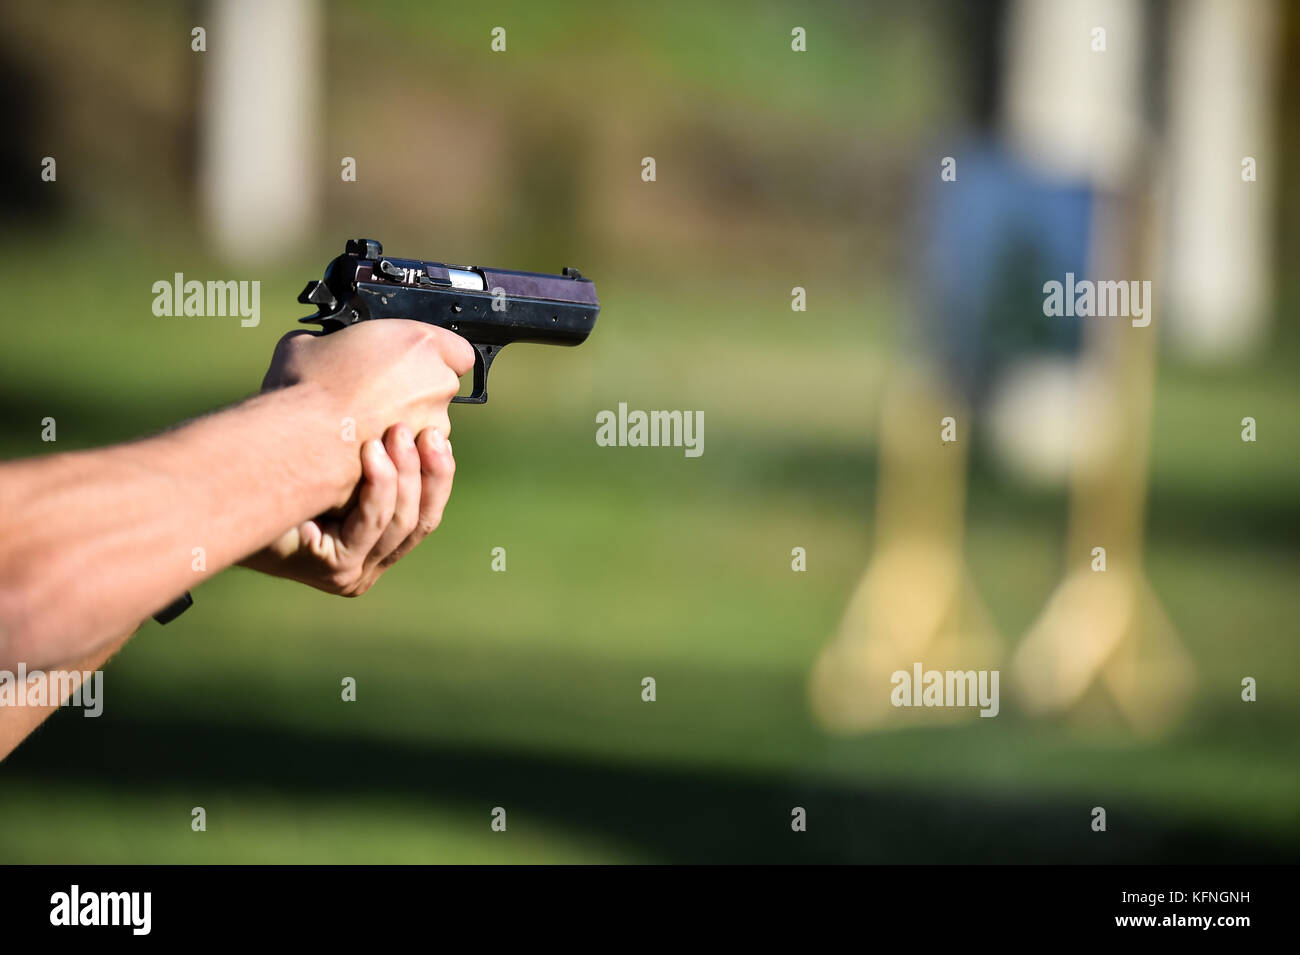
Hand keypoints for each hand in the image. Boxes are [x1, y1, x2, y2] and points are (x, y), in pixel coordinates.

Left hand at [240, 422, 454, 595]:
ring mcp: (355, 573)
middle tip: (421, 429)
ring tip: (395, 434)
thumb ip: (371, 454)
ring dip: (403, 474)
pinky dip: (376, 487)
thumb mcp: (334, 466)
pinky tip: (370, 453)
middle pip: (422, 521)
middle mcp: (370, 565)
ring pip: (400, 522)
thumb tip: (405, 416)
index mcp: (375, 546)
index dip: (439, 476)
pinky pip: (371, 524)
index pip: (426, 514)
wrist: (214, 505)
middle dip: (427, 472)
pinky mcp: (336, 570)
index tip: (439, 436)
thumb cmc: (270, 478)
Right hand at [262, 320, 475, 447]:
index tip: (416, 363)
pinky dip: (400, 452)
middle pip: (441, 386)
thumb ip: (332, 340)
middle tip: (380, 394)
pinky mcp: (422, 458)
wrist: (303, 440)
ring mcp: (433, 422)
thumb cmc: (307, 387)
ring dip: (409, 422)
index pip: (457, 350)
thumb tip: (321, 345)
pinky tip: (367, 446)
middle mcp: (437, 381)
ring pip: (432, 421)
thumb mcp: (309, 343)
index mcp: (419, 342)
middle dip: (418, 391)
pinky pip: (419, 452)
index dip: (438, 357)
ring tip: (367, 423)